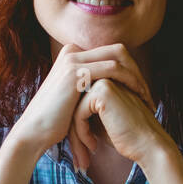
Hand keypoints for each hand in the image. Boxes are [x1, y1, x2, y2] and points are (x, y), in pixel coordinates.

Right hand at [9, 42, 151, 168]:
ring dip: (136, 77)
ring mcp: (73, 59)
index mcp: (72, 55)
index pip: (111, 54)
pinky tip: (137, 96)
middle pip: (118, 51)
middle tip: (147, 93)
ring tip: (146, 97)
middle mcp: (72, 52)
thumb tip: (112, 89)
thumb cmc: (55, 122)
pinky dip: (129, 81)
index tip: (141, 91)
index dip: (130, 70)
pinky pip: (113, 69)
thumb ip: (90, 88)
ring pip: (118, 57)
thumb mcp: (75, 99)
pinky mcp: (76, 71)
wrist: (34, 131)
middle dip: (136, 71)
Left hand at [72, 76, 171, 166]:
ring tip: (83, 156)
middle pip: (73, 105)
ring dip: (76, 136)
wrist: (149, 146)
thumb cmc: (127, 138)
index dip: (76, 128)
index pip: (77, 103)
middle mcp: (105, 78)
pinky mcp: (103, 92)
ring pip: (73, 110)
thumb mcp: (101, 122)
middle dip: (73, 134)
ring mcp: (104, 81)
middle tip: (80, 158)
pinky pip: (78, 114)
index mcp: (106, 83)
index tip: (81, 150)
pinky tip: (93, 146)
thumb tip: (62, 118)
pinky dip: (82, 133)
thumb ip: (85, 113)